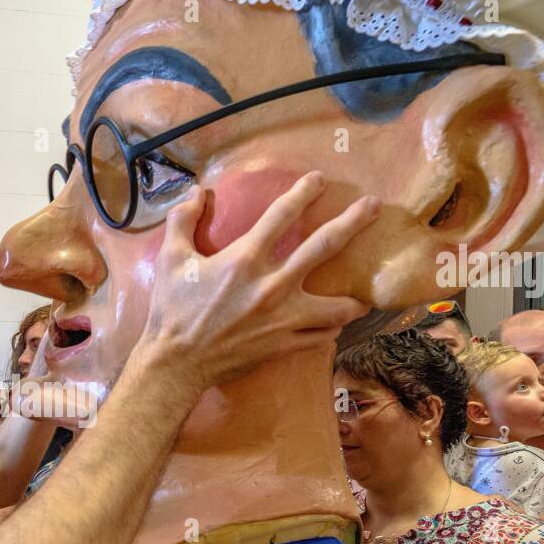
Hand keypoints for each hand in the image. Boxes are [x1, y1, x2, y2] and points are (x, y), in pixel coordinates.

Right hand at [134, 173, 374, 390]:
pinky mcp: (284, 345)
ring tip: (367, 293)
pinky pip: (322, 335)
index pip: (282, 215)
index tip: (319, 180)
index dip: (303, 192)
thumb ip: (182, 220)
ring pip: (338, 305)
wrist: (177, 364)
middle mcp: (272, 285)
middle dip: (353, 222)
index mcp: (245, 259)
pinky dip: (332, 328)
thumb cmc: (173, 310)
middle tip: (373, 207)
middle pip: (324, 246)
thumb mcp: (169, 259)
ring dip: (355, 297)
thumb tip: (197, 191)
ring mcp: (283, 318)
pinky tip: (336, 324)